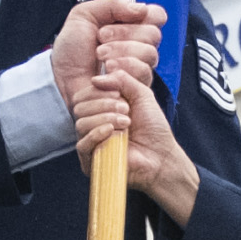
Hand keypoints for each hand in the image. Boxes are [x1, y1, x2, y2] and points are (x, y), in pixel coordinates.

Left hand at [49, 0, 162, 113]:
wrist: (62, 79)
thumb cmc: (72, 51)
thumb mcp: (84, 15)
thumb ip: (113, 4)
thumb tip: (142, 8)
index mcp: (130, 25)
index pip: (157, 16)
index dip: (148, 15)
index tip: (126, 17)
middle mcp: (139, 46)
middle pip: (153, 34)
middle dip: (123, 34)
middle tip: (101, 38)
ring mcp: (139, 67)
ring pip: (149, 53)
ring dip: (121, 51)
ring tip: (100, 55)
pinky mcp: (137, 87)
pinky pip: (143, 73)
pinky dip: (123, 69)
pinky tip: (108, 71)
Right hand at [73, 76, 198, 226]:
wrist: (161, 154)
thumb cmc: (153, 127)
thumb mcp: (141, 94)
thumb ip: (122, 79)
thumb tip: (96, 78)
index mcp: (99, 109)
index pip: (83, 95)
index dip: (98, 90)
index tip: (120, 94)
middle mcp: (91, 124)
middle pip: (79, 107)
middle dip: (103, 104)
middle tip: (126, 109)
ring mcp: (90, 142)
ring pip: (80, 123)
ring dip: (105, 118)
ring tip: (126, 123)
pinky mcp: (90, 161)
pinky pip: (82, 144)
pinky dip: (97, 133)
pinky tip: (112, 132)